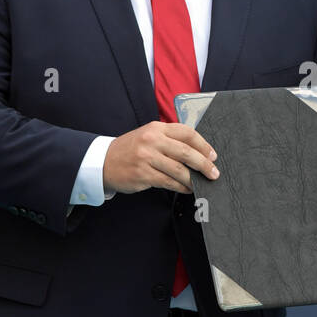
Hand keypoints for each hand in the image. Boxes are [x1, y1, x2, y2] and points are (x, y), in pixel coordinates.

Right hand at [102, 121, 217, 194]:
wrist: (103, 161)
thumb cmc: (131, 150)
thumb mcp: (148, 136)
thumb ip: (169, 139)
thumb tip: (198, 153)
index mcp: (157, 128)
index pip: (187, 133)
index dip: (203, 145)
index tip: (213, 155)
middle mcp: (152, 140)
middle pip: (186, 152)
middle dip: (204, 164)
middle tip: (214, 173)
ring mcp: (147, 157)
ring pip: (179, 170)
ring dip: (193, 179)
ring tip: (201, 184)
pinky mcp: (143, 174)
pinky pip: (168, 182)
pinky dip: (181, 187)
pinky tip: (186, 188)